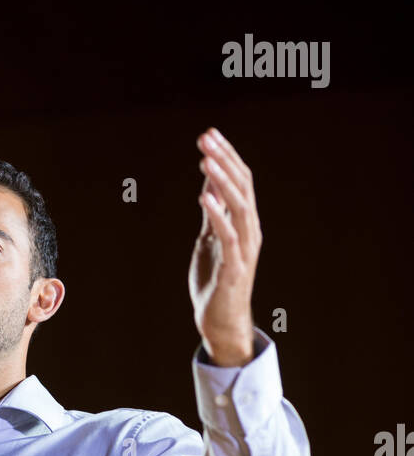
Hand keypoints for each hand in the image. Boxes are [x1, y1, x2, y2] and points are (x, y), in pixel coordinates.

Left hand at [188, 127, 262, 365]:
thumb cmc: (215, 281)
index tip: (210, 135)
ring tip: (205, 160)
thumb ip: (213, 212)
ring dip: (222, 181)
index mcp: (245, 222)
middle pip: (242, 186)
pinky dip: (217, 215)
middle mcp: (250, 231)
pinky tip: (204, 198)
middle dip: (224, 159)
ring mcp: (244, 249)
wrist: (219, 320)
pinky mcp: (234, 267)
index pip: (240, 180)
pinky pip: (228, 236)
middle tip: (205, 138)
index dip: (226, 156)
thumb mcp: (210, 238)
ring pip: (239, 206)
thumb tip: (210, 182)